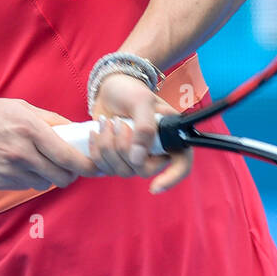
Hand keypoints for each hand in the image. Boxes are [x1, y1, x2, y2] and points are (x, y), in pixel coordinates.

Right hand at [0, 98, 100, 191]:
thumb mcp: (19, 107)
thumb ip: (50, 119)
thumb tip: (76, 129)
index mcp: (31, 130)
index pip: (69, 157)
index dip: (86, 166)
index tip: (94, 166)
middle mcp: (22, 153)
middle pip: (62, 176)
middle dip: (70, 173)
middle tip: (68, 165)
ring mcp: (10, 170)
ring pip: (45, 183)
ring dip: (48, 175)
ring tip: (37, 160)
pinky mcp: (0, 182)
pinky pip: (26, 185)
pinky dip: (29, 178)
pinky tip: (18, 164)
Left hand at [88, 73, 194, 193]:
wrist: (110, 88)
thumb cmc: (131, 91)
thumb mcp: (142, 101)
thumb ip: (144, 127)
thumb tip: (138, 158)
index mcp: (171, 137)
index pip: (181, 165)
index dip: (171, 179)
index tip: (154, 187)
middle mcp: (156, 151)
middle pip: (143, 170)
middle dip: (124, 149)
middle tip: (118, 124)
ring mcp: (135, 157)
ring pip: (122, 170)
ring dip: (108, 147)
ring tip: (106, 123)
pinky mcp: (116, 159)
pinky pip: (105, 168)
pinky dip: (97, 152)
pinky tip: (96, 133)